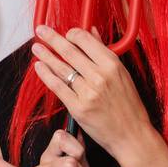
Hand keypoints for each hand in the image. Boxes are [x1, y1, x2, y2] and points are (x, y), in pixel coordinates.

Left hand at [31, 24, 156, 166]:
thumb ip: (104, 52)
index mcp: (112, 64)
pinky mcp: (78, 107)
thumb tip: (91, 32)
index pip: (85, 40)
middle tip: (41, 31)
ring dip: (45, 55)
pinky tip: (39, 67)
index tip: (64, 33)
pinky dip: (46, 75)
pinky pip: (58, 87)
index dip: (71, 34)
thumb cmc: (128, 105)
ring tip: (36, 47)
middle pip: (70, 52)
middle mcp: (100, 76)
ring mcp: (88, 92)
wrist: (131, 135)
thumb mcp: (122, 74)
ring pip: (61, 68)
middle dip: (52, 39)